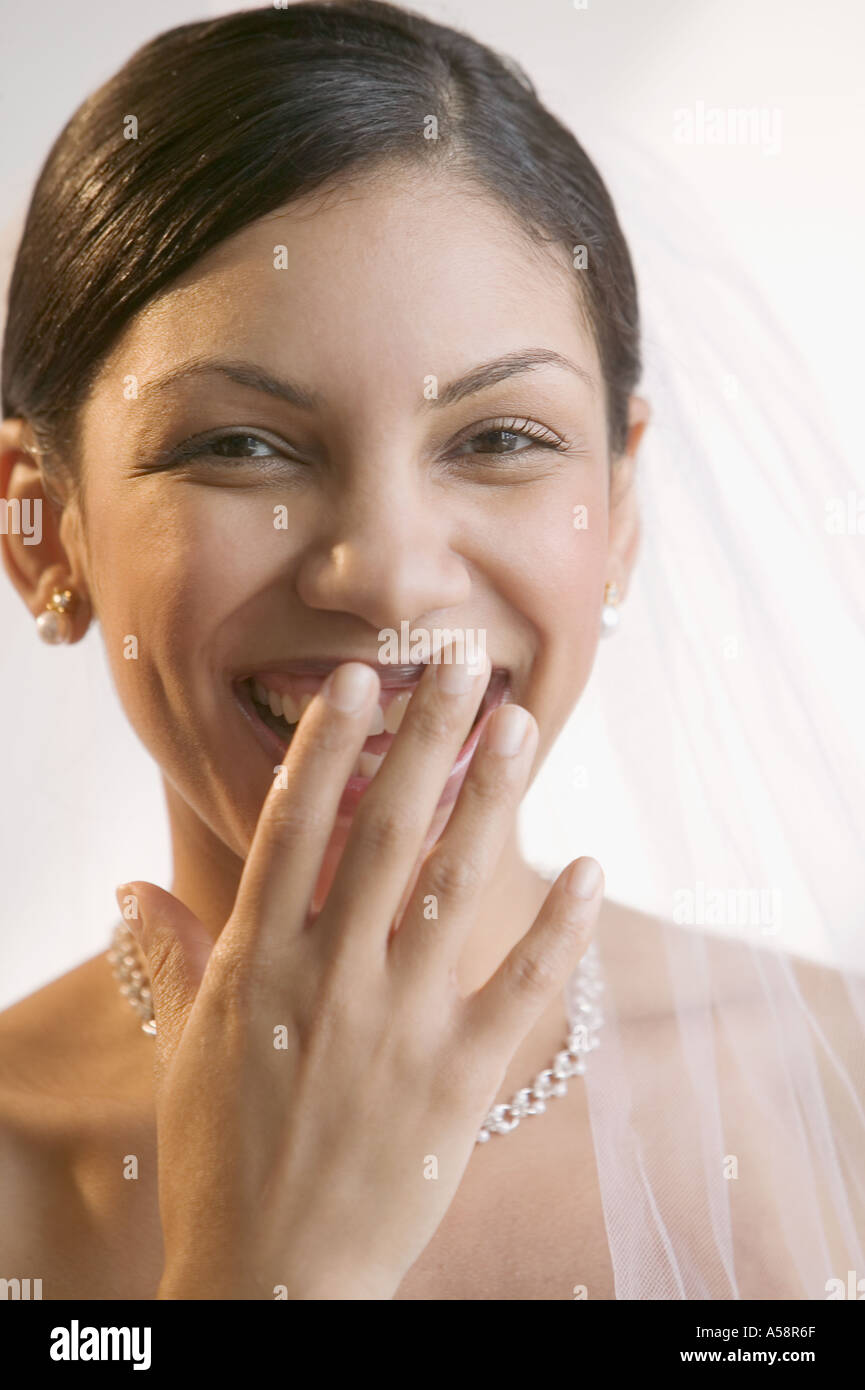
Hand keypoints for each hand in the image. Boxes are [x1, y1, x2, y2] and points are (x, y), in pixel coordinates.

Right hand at [119, 654, 603, 1298]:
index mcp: (261, 964)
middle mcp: (332, 977)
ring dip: (491, 800)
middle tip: (460, 662)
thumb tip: (131, 890)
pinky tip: (587, 869)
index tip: (357, 680)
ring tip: (519, 727)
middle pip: (385, 833)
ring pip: (454, 887)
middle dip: (424, 738)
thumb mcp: (187, 1052)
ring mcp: (401, 1026)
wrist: (272, 1280)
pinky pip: (520, 990)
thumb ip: (170, 960)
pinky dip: (558, 929)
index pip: (294, 829)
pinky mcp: (460, 1080)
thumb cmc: (224, 1158)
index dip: (327, 746)